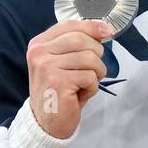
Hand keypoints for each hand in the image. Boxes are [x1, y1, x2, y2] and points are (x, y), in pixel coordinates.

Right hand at [27, 19, 112, 138]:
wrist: (48, 122)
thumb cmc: (60, 90)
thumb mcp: (64, 62)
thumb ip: (77, 44)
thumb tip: (105, 29)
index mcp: (39, 44)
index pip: (70, 25)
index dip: (92, 26)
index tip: (108, 31)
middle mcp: (39, 53)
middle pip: (82, 40)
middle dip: (96, 55)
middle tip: (90, 71)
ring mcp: (46, 66)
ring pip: (90, 58)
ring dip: (96, 74)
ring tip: (83, 84)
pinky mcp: (58, 81)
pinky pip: (90, 77)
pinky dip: (92, 88)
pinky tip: (79, 94)